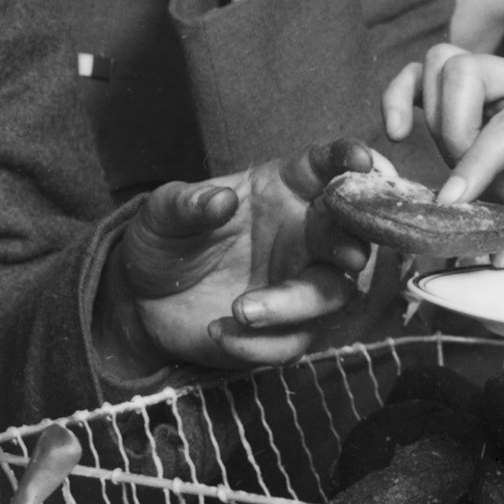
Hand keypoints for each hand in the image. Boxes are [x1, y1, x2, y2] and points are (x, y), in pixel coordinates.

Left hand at [101, 149, 381, 373]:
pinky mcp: (288, 329)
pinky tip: (218, 333)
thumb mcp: (161, 215)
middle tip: (347, 255)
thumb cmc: (163, 240)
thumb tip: (220, 200)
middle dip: (353, 241)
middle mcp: (304, 232)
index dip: (347, 160)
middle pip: (349, 234)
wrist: (142, 299)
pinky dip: (259, 344)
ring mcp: (300, 281)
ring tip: (241, 310)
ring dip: (294, 304)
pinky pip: (293, 342)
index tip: (361, 162)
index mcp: (284, 188)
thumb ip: (187, 205)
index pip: (324, 167)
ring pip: (331, 294)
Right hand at [378, 46, 503, 259]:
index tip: (453, 202)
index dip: (477, 162)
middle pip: (466, 72)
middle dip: (455, 131)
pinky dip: (400, 95)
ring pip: (441, 64)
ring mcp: (498, 75)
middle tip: (467, 180)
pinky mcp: (470, 90)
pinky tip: (397, 131)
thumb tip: (499, 256)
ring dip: (435, 117)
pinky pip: (421, 74)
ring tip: (454, 161)